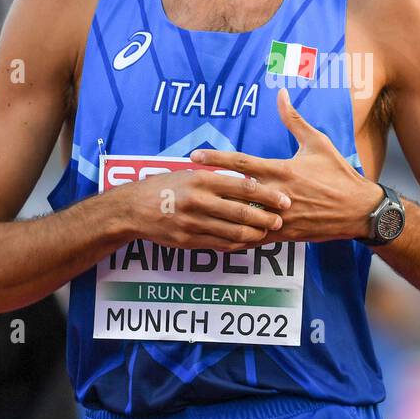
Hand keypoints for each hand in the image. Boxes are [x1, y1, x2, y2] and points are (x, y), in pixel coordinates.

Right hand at [122, 164, 290, 252]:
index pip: (244, 187)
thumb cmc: (166, 186)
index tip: (285, 199)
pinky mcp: (188, 240)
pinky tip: (246, 241)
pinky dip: (237, 244)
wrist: (134, 208)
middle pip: (243, 212)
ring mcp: (194, 223)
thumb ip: (218, 177)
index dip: (268, 195)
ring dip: (255, 234)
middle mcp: (199, 201)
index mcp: (203, 179)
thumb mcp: (191, 173)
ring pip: (234, 233)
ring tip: (266, 233)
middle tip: (280, 220)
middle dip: (266, 218)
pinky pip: (220, 244)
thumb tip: (250, 181)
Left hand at [191, 88, 383, 243]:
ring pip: (242, 219)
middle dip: (208, 189)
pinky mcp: (286, 235)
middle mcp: (278, 194)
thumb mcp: (317, 143)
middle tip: (185, 186)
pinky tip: (218, 239)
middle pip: (234, 192)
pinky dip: (236, 239)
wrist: (360, 210)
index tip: (194, 156)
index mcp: (282, 170)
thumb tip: (281, 93)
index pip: (241, 163)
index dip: (215, 159)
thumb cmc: (338, 174)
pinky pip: (255, 238)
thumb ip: (294, 120)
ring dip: (219, 217)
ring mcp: (280, 218)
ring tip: (195, 214)